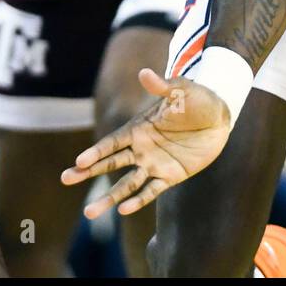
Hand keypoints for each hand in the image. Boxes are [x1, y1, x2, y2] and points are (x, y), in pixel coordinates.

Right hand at [61, 68, 231, 217]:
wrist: (220, 118)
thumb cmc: (198, 99)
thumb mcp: (181, 90)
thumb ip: (163, 86)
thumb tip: (145, 72)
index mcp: (139, 128)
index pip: (113, 142)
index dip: (97, 151)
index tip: (79, 161)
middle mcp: (141, 148)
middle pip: (110, 163)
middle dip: (87, 172)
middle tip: (65, 179)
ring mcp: (154, 164)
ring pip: (126, 184)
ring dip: (109, 197)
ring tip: (89, 213)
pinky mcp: (170, 176)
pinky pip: (151, 191)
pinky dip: (138, 201)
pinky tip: (124, 210)